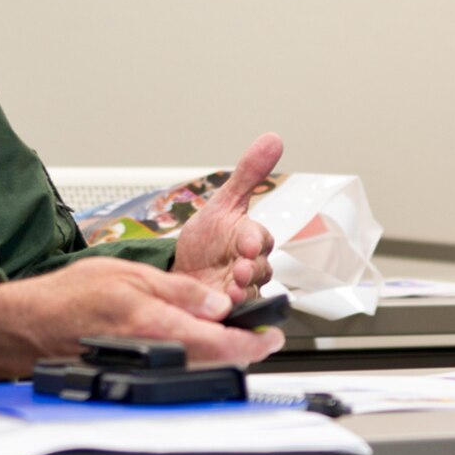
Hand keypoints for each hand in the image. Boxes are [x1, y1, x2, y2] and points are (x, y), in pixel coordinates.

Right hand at [0, 254, 282, 378]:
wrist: (27, 327)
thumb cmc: (68, 297)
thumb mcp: (131, 274)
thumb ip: (179, 290)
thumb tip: (218, 303)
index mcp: (155, 324)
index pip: (219, 342)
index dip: (252, 344)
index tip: (272, 338)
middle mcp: (151, 354)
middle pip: (213, 362)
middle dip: (242, 351)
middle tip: (259, 338)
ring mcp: (142, 370)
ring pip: (196, 370)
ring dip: (219, 357)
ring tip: (234, 339)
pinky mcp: (132, 378)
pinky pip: (173, 374)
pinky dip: (192, 362)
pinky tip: (195, 349)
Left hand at [173, 133, 281, 300]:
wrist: (182, 272)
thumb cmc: (207, 240)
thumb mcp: (223, 203)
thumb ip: (248, 174)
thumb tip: (272, 139)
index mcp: (251, 239)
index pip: (261, 238)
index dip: (255, 240)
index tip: (246, 241)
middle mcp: (250, 267)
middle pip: (261, 270)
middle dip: (251, 269)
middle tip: (239, 268)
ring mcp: (240, 291)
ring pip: (251, 294)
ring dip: (243, 293)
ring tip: (231, 291)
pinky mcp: (226, 312)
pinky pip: (236, 315)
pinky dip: (230, 314)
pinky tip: (221, 311)